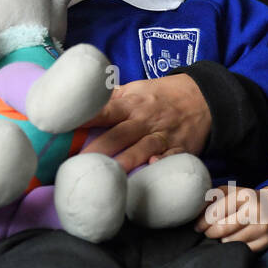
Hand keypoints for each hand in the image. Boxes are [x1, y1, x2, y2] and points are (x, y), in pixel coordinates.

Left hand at [80, 75, 211, 171]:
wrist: (204, 97)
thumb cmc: (160, 95)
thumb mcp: (135, 90)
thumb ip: (109, 99)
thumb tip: (79, 101)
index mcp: (130, 103)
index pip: (103, 111)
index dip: (84, 119)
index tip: (62, 127)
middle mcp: (144, 119)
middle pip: (117, 135)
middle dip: (98, 150)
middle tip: (76, 165)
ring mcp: (163, 135)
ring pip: (141, 149)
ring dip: (124, 162)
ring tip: (106, 177)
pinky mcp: (180, 150)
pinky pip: (170, 159)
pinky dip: (160, 164)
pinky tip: (149, 170)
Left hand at [194, 184, 267, 251]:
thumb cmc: (248, 199)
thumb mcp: (232, 191)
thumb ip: (213, 197)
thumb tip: (195, 209)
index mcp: (244, 196)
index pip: (217, 212)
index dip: (203, 222)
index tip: (197, 227)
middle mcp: (255, 211)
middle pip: (223, 229)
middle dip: (210, 232)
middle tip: (206, 232)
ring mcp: (262, 227)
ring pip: (231, 241)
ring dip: (221, 240)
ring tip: (221, 234)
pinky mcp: (266, 241)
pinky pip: (241, 249)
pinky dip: (233, 246)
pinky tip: (233, 239)